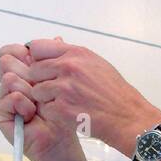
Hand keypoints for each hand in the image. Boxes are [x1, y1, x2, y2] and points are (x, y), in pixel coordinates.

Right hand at [0, 38, 71, 160]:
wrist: (59, 140)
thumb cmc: (60, 114)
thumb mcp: (60, 82)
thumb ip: (56, 60)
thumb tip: (57, 38)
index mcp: (22, 71)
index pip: (11, 51)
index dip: (25, 56)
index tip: (41, 67)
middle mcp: (10, 82)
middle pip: (7, 61)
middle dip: (29, 75)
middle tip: (40, 92)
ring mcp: (3, 97)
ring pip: (9, 78)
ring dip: (29, 92)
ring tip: (37, 106)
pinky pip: (10, 96)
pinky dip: (24, 105)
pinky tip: (31, 115)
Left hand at [18, 38, 160, 156]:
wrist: (127, 117)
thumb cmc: (115, 92)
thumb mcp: (97, 63)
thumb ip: (73, 55)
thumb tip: (54, 43)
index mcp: (76, 53)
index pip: (37, 47)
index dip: (37, 59)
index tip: (43, 68)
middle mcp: (68, 67)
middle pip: (34, 70)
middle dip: (41, 81)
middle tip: (54, 91)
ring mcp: (64, 88)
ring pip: (37, 91)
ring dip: (47, 99)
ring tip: (64, 103)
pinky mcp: (62, 109)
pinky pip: (45, 109)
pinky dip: (54, 114)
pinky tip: (68, 114)